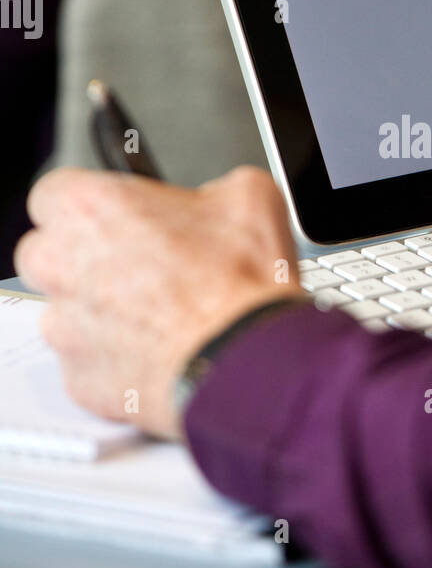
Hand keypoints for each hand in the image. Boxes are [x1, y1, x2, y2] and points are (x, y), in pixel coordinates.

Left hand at [13, 166, 303, 439]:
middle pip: (47, 253)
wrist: (248, 360)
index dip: (91, 206)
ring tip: (158, 315)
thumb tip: (216, 200)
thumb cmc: (240, 284)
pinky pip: (86, 363)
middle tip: (140, 265)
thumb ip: (212, 188)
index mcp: (88, 208)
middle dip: (83, 258)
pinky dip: (115, 358)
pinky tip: (160, 350)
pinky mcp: (77, 379)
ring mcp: (63, 328)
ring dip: (100, 312)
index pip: (55, 193)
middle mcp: (59, 265)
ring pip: (65, 313)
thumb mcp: (249, 195)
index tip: (118, 217)